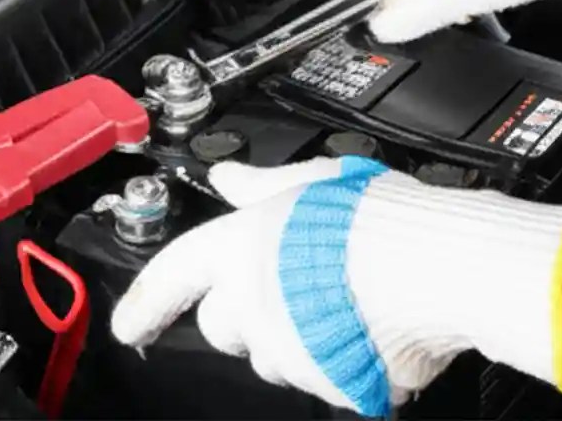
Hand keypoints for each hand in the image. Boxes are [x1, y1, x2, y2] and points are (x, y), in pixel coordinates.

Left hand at [111, 157, 561, 416]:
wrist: (435, 266)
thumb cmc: (378, 218)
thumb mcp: (311, 178)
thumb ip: (260, 184)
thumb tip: (227, 176)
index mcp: (237, 249)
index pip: (170, 278)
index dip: (143, 303)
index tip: (127, 324)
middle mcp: (251, 304)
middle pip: (222, 325)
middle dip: (245, 313)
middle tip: (288, 285)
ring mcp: (287, 350)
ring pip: (273, 356)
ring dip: (292, 336)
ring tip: (339, 298)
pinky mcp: (327, 385)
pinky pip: (323, 377)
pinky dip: (338, 358)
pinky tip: (367, 323)